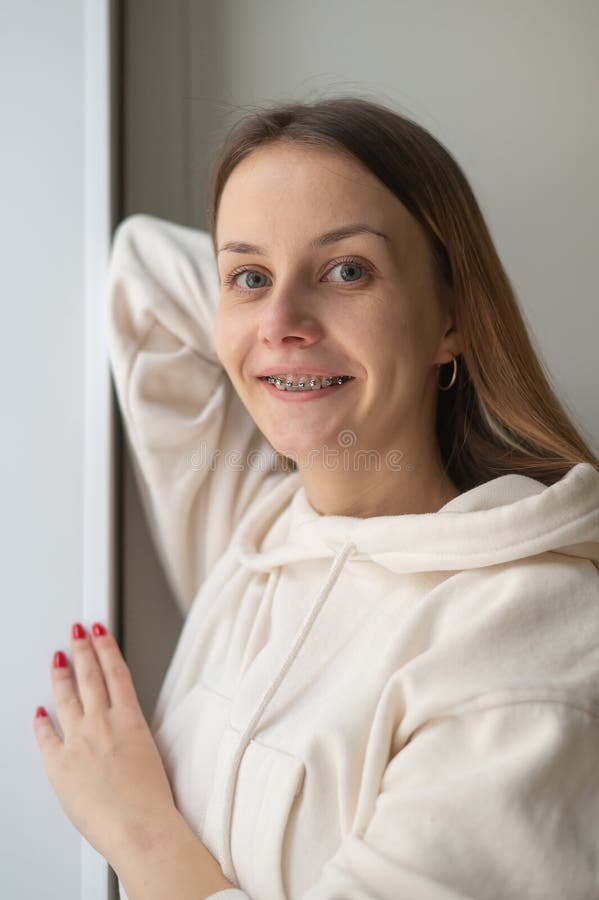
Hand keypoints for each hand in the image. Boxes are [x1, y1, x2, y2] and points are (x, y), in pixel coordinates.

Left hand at [33, 622, 178, 866]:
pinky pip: (46, 735)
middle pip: (90, 676)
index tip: (100, 631)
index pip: (116, 672)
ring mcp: (79, 741)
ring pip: (66, 697)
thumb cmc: (150, 801)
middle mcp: (103, 724)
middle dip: (82, 649)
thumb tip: (121, 729)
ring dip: (61, 673)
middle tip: (76, 632)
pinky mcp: (59, 763)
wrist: (138, 827)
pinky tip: (39, 711)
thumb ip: (130, 735)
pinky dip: (41, 721)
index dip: (106, 647)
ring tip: (57, 658)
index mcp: (130, 720)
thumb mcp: (149, 754)